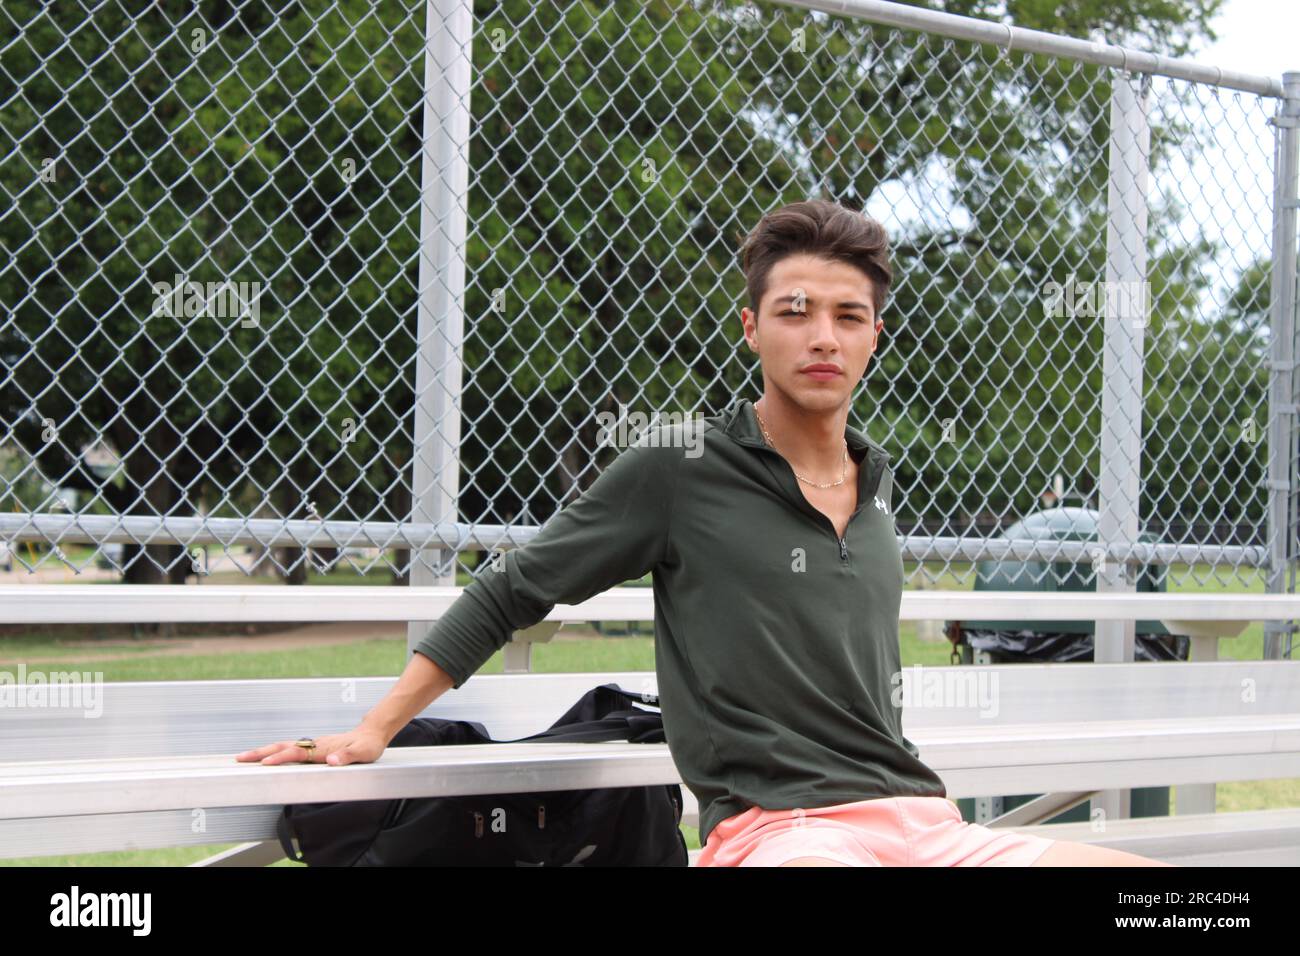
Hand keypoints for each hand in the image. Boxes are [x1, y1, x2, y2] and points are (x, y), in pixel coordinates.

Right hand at [235, 726, 389, 766]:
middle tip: (240, 758)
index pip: (297, 753)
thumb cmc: (368, 744)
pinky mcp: (313, 747)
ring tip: (245, 758)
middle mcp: (315, 744)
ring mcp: (313, 745)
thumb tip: (332, 760)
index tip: (265, 763)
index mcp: (323, 748)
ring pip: (284, 746)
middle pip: (283, 746)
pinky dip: (274, 752)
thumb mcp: (363, 752)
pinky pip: (289, 749)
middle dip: (261, 752)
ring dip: (264, 751)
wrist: (372, 732)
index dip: (281, 758)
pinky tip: (266, 757)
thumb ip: (348, 756)